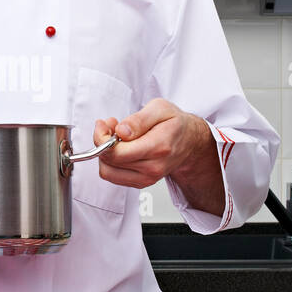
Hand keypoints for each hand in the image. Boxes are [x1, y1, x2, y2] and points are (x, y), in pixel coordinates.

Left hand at [93, 98, 214, 188]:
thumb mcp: (159, 108)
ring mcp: (147, 178)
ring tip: (115, 137)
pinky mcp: (141, 182)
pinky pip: (113, 176)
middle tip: (110, 126)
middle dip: (102, 141)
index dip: (102, 138)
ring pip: (108, 172)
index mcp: (157, 147)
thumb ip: (139, 120)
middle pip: (110, 162)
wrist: (189, 141)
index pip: (117, 153)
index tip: (103, 124)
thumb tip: (121, 132)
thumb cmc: (174, 123)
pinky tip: (120, 148)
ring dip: (105, 153)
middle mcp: (153, 168)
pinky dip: (110, 162)